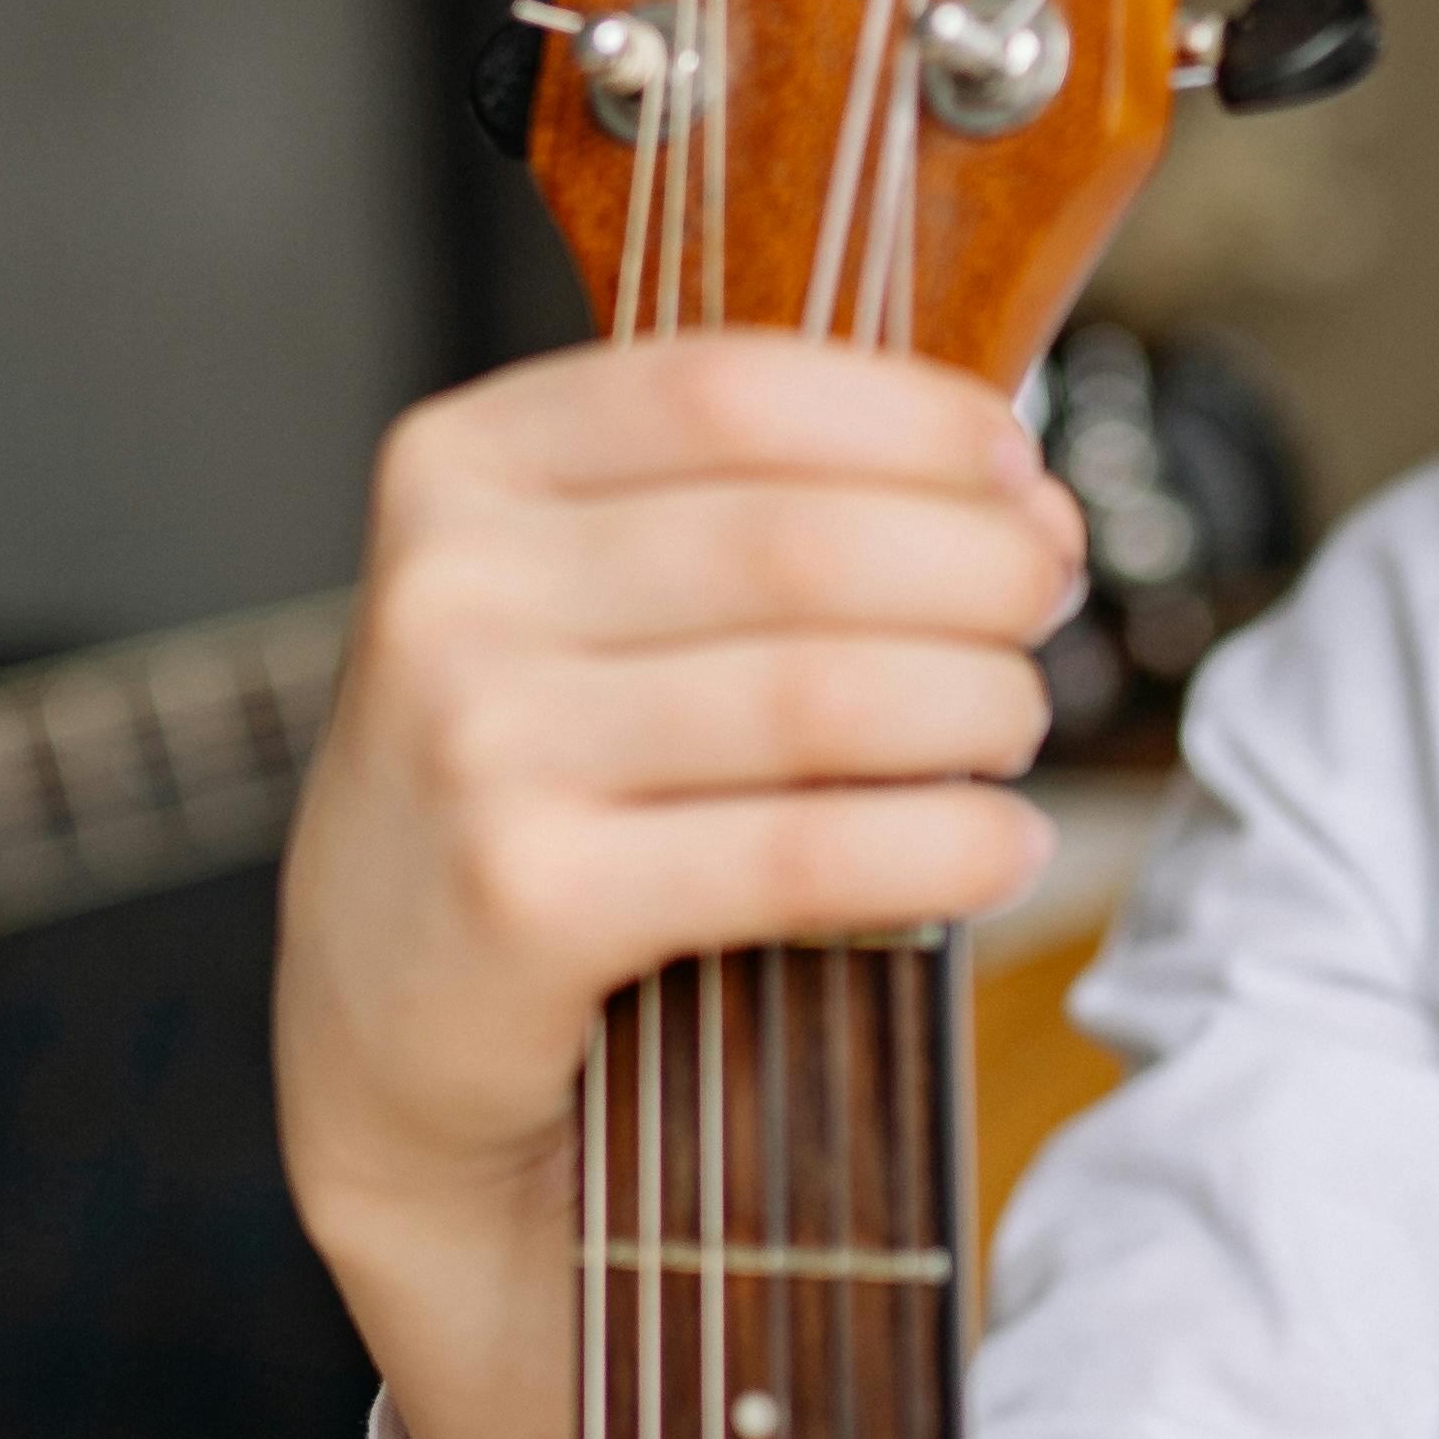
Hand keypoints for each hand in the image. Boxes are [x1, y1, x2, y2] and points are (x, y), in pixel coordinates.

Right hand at [275, 333, 1080, 1438]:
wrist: (389, 1050)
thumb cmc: (534, 798)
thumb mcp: (574, 612)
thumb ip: (739, 515)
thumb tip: (1010, 478)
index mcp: (459, 468)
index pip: (729, 387)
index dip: (914, 423)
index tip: (1021, 474)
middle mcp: (448, 590)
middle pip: (798, 541)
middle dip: (975, 571)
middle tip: (1049, 610)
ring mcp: (472, 746)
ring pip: (819, 693)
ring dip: (975, 705)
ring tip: (1021, 727)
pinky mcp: (525, 900)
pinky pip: (800, 853)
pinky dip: (940, 845)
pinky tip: (1001, 848)